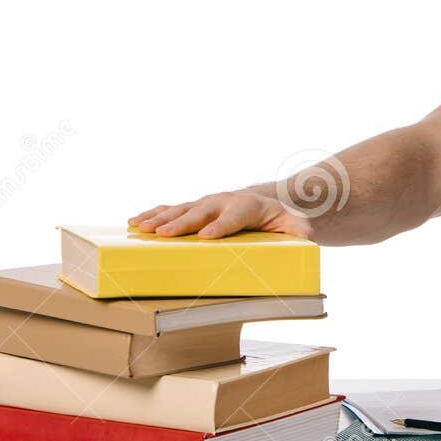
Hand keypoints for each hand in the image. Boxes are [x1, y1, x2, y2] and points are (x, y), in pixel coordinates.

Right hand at [129, 190, 312, 238]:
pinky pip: (170, 209)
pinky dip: (151, 214)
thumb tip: (306, 239)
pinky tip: (134, 222)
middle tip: (163, 235)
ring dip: (160, 219)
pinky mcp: (193, 208)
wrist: (267, 201)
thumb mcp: (296, 225)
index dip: (221, 226)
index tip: (206, 236)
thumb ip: (300, 231)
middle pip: (201, 212)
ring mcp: (206, 203)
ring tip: (141, 228)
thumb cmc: (280, 220)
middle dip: (181, 223)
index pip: (235, 216)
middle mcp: (223, 201)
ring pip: (180, 209)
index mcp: (248, 206)